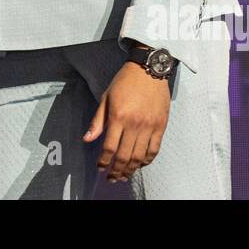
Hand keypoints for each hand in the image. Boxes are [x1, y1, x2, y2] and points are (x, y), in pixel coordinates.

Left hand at [82, 59, 171, 183]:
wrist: (149, 70)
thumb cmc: (124, 82)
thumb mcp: (106, 98)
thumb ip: (97, 121)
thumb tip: (87, 139)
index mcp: (118, 116)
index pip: (109, 147)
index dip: (104, 162)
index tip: (100, 168)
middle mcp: (134, 124)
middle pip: (124, 156)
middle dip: (116, 171)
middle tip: (112, 178)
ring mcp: (149, 126)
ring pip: (140, 156)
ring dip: (131, 169)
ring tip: (125, 176)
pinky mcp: (161, 126)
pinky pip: (154, 149)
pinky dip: (147, 160)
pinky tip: (141, 164)